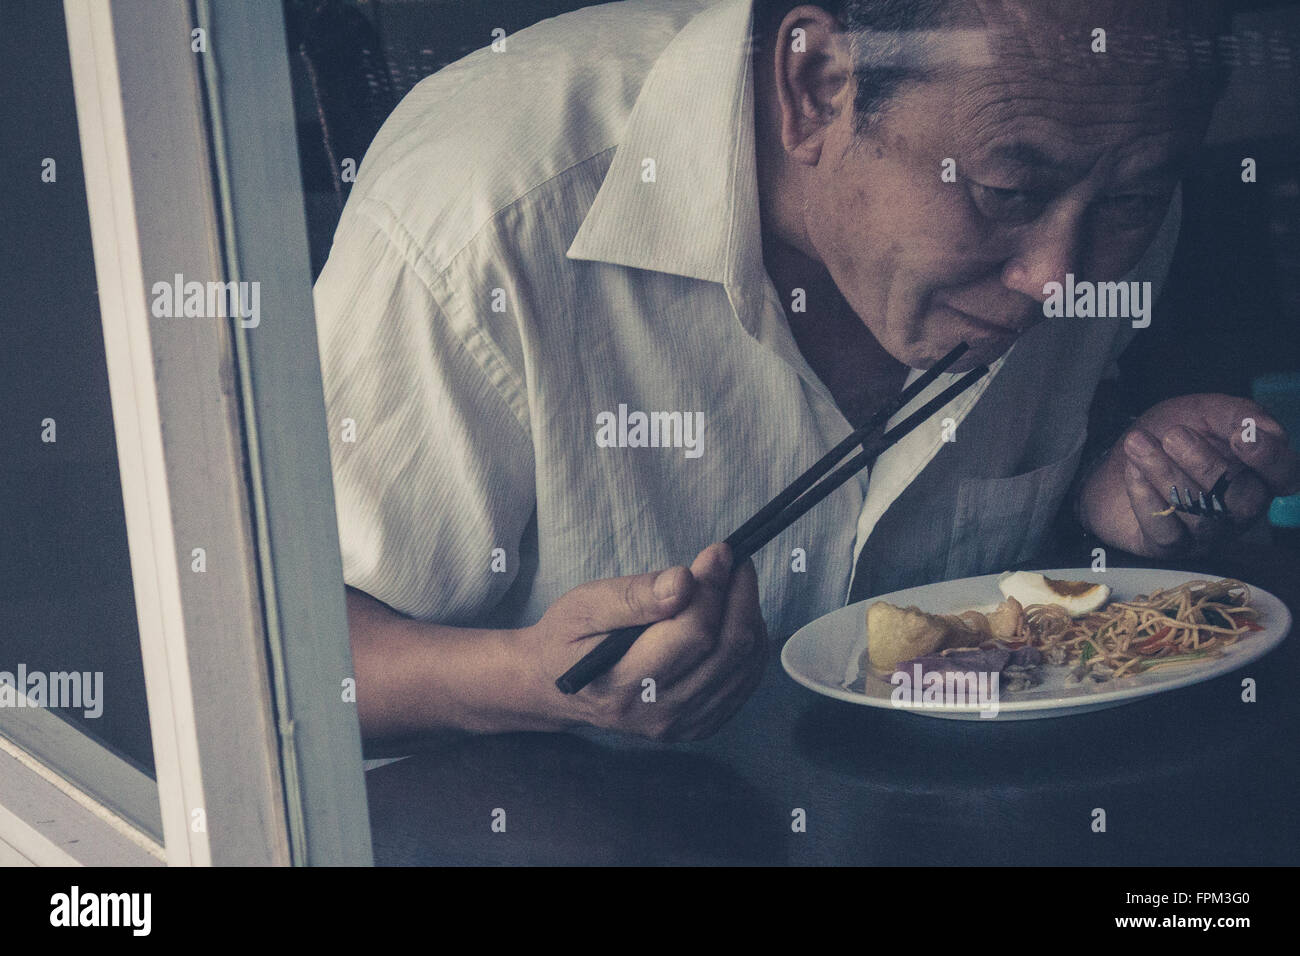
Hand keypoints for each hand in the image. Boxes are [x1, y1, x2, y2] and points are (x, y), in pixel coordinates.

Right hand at [521, 542, 768, 741]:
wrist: (556, 687)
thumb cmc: (568, 639)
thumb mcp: (585, 605)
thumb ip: (635, 596)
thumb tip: (685, 581)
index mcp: (624, 685)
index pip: (693, 634)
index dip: (713, 587)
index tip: (717, 552)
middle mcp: (658, 713)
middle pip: (727, 650)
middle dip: (740, 595)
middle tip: (733, 561)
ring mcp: (682, 725)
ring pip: (744, 665)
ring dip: (749, 616)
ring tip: (732, 585)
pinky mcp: (699, 726)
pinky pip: (745, 682)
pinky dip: (750, 643)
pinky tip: (733, 617)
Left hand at [1080, 393, 1299, 557]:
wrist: (1118, 455)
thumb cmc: (1170, 434)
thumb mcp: (1205, 412)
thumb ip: (1238, 414)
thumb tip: (1261, 429)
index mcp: (1258, 474)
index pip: (1284, 475)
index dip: (1269, 459)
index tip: (1241, 437)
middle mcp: (1239, 509)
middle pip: (1239, 499)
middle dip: (1204, 463)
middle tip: (1172, 435)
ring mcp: (1206, 532)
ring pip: (1200, 515)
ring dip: (1165, 473)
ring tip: (1138, 443)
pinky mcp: (1169, 546)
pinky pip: (1166, 532)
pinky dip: (1146, 498)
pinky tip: (1133, 471)